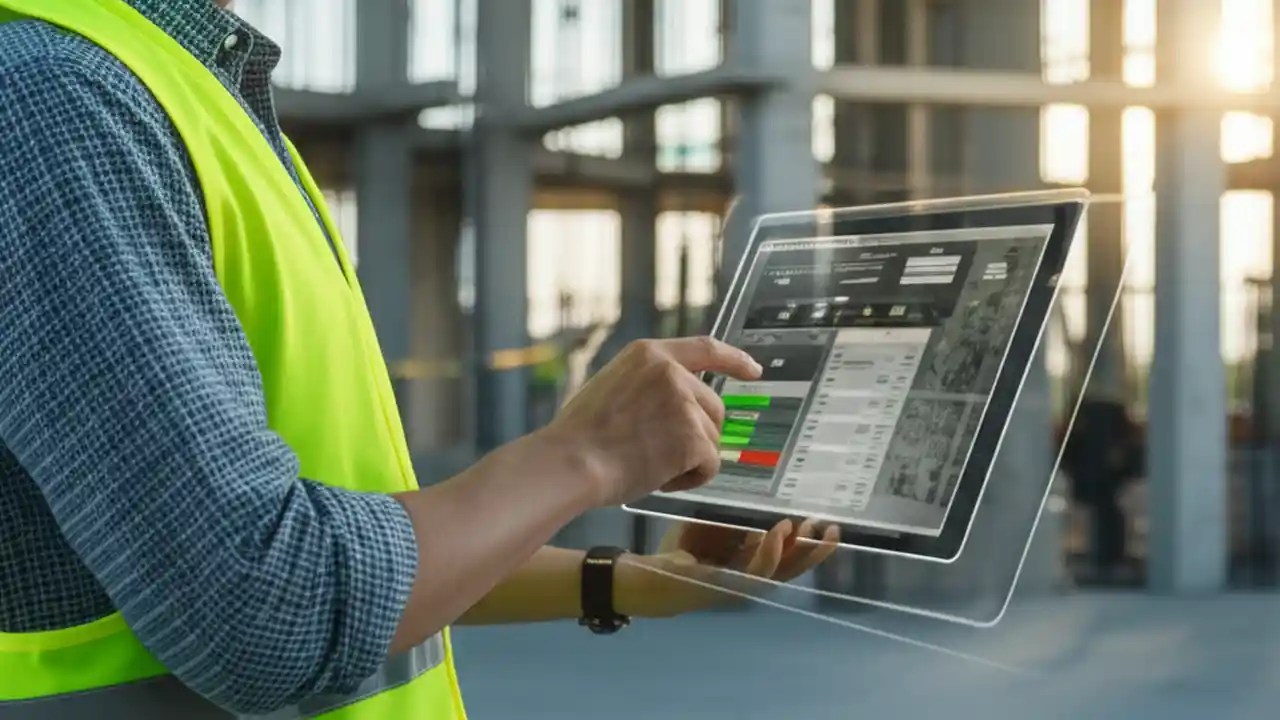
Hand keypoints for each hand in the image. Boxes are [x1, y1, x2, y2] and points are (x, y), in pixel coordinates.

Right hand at [541, 337, 761, 507]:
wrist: (572, 462)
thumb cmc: (580, 436)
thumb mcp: (612, 387)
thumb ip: (647, 386)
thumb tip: (673, 406)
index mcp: (649, 354)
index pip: (706, 349)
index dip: (734, 360)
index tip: (754, 370)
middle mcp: (672, 372)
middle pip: (713, 408)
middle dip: (697, 435)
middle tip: (660, 454)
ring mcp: (685, 403)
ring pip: (711, 440)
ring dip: (689, 460)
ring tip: (650, 466)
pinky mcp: (694, 437)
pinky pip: (710, 465)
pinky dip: (690, 479)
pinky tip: (660, 479)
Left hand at [615, 518, 839, 617]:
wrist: (646, 578)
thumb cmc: (675, 555)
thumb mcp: (708, 533)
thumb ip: (733, 528)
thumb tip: (757, 522)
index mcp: (747, 569)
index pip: (785, 560)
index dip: (805, 544)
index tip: (819, 523)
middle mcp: (748, 581)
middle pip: (791, 570)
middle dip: (814, 551)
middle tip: (834, 531)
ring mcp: (739, 587)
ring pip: (780, 573)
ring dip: (797, 551)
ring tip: (807, 527)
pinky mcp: (726, 587)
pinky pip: (754, 571)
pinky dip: (768, 552)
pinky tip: (774, 532)